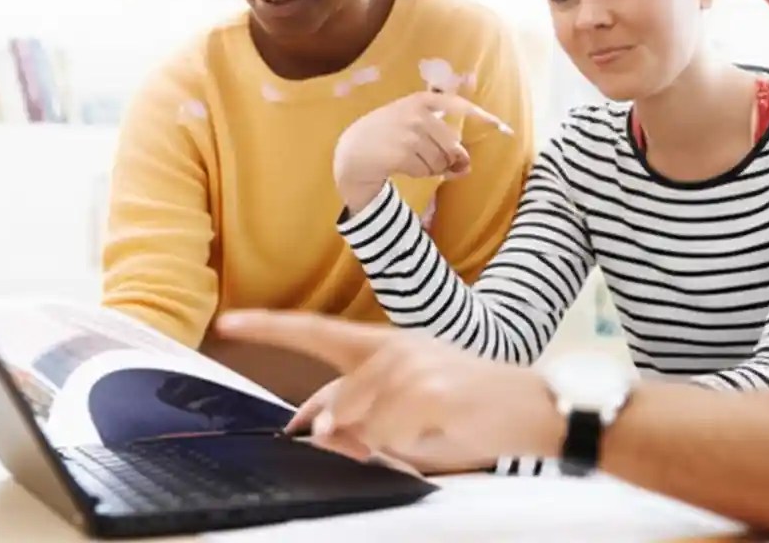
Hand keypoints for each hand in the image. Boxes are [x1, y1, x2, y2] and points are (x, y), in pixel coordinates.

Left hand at [214, 312, 561, 473]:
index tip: (230, 321)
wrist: (538, 411)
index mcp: (388, 348)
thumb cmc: (476, 415)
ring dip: (387, 443)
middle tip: (396, 436)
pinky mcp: (424, 391)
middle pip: (332, 405)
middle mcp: (393, 348)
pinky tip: (442, 432)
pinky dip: (407, 447)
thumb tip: (317, 432)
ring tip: (435, 431)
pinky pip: (385, 436)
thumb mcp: (410, 421)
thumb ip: (362, 423)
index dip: (270, 328)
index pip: (318, 334)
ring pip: (358, 425)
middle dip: (344, 435)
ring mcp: (408, 366)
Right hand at [333, 91, 513, 213]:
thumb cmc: (388, 136)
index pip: (458, 106)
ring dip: (430, 167)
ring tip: (409, 158)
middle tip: (426, 158)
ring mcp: (409, 133)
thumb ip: (441, 139)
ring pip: (440, 161)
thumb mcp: (411, 124)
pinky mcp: (403, 153)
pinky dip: (419, 173)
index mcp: (421, 101)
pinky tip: (401, 165)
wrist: (354, 150)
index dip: (483, 117)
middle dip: (446, 159)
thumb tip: (467, 167)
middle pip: (452, 145)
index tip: (504, 127)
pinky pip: (427, 171)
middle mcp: (417, 114)